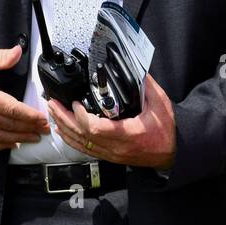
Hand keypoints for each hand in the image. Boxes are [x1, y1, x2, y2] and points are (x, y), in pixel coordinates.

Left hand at [48, 74, 175, 169]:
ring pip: (80, 144)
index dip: (81, 117)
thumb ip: (146, 85)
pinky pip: (85, 149)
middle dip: (64, 119)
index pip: (96, 130)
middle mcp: (116, 147)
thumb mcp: (160, 104)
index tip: (76, 102)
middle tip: (53, 103)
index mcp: (128, 134)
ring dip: (64, 128)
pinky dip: (71, 139)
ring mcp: (111, 154)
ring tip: (53, 113)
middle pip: (82, 136)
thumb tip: (134, 68)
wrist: (172, 153)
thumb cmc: (166, 131)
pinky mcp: (109, 156)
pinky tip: (63, 130)